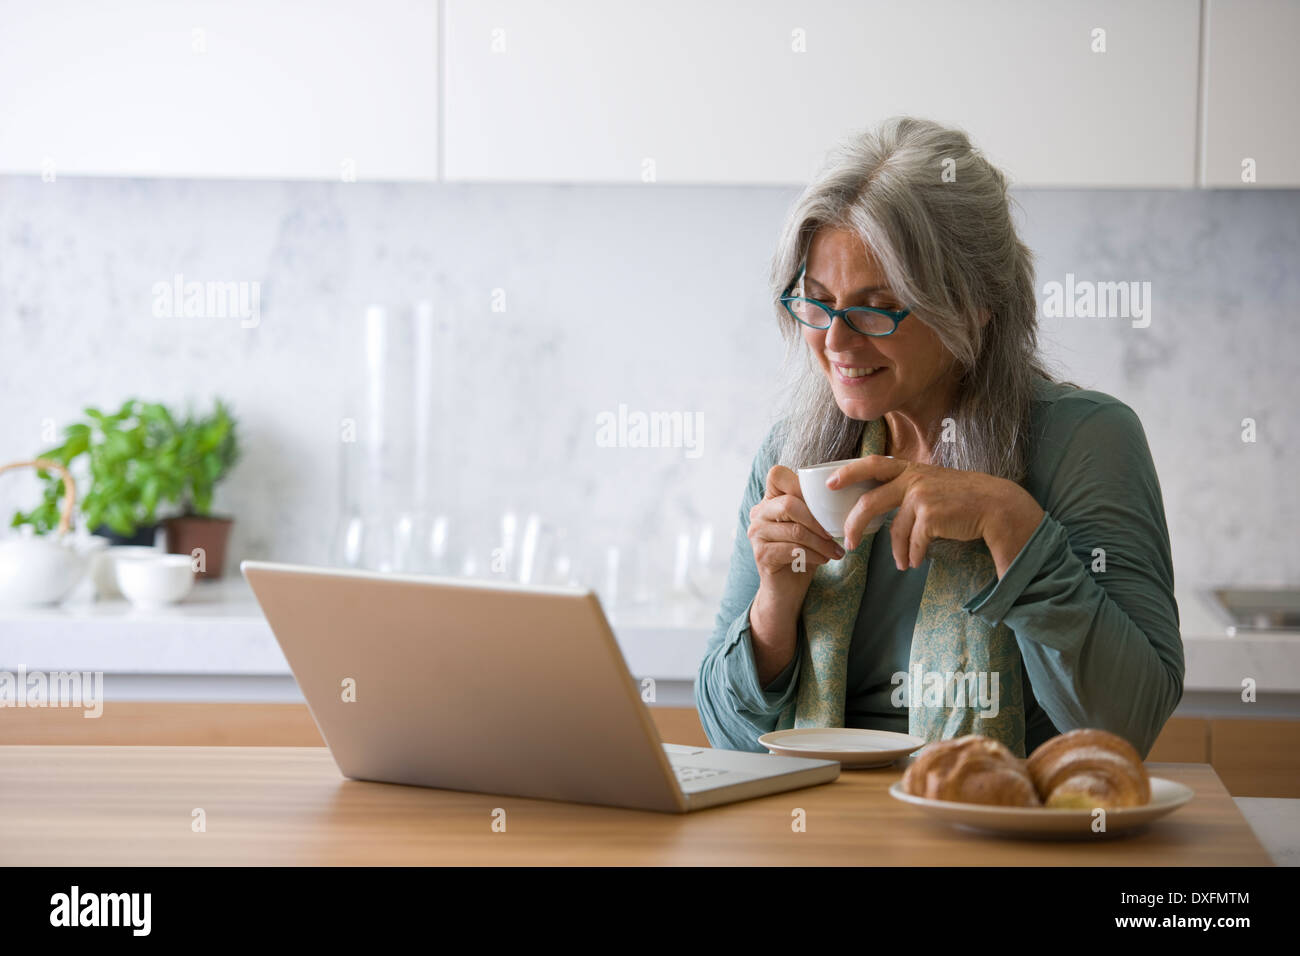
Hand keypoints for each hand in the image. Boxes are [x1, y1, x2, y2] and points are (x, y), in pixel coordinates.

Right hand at [749, 465, 845, 596]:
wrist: (787, 588)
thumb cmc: (802, 552)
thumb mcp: (810, 526)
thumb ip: (814, 508)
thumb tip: (843, 498)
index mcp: (769, 500)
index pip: (777, 475)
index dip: (800, 484)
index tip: (822, 504)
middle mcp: (758, 513)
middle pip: (788, 504)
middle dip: (817, 520)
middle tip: (834, 535)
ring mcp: (756, 534)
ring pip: (795, 530)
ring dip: (821, 543)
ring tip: (835, 551)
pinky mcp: (761, 555)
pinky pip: (792, 550)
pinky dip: (813, 555)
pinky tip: (823, 560)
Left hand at [826, 456, 1044, 576]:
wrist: (997, 506)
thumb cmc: (965, 498)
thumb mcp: (934, 484)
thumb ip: (910, 489)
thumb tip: (884, 510)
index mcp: (911, 469)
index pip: (874, 464)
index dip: (849, 472)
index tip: (830, 482)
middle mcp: (913, 479)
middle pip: (870, 501)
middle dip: (854, 524)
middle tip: (849, 543)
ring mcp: (921, 496)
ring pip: (894, 530)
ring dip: (897, 552)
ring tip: (902, 564)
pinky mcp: (930, 515)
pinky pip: (912, 542)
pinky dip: (913, 555)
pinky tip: (916, 562)